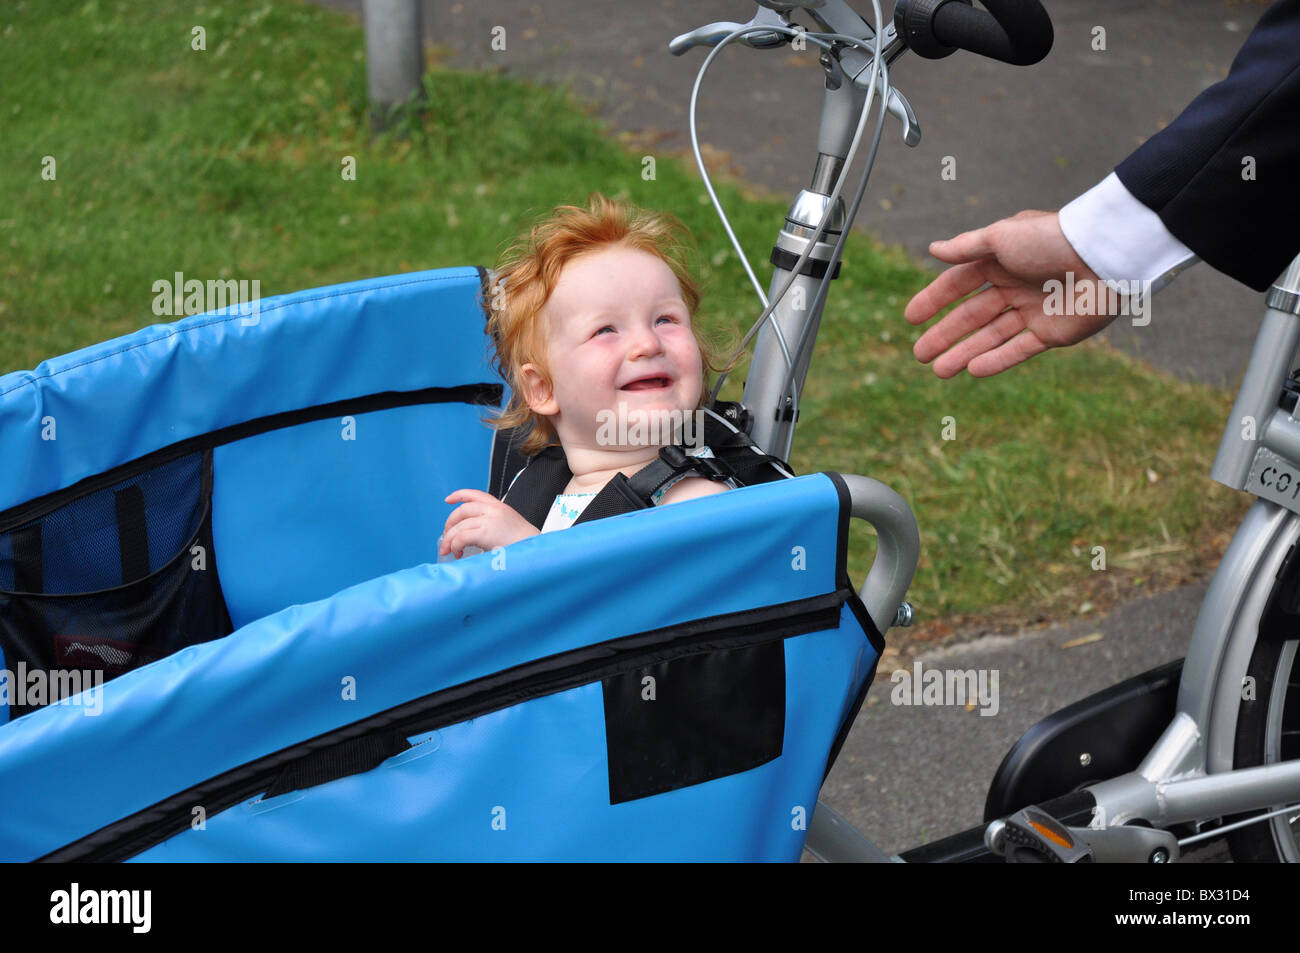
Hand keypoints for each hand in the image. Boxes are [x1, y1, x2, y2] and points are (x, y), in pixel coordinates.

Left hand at [440, 489, 538, 558]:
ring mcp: (489, 520)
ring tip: (450, 551)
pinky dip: (455, 546)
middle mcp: (493, 510)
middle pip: (461, 511)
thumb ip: (492, 524)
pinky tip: (458, 553)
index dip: (459, 495)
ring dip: (450, 540)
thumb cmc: (523, 543)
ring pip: (459, 526)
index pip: (475, 494)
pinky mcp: (485, 533)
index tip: (448, 500)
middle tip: (446, 539)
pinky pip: (461, 537)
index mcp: (498, 506)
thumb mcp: (508, 525)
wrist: (535, 549)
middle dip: (449, 525)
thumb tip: (471, 534)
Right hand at [904, 210, 1120, 377]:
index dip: (934, 300)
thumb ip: (966, 247)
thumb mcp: (1001, 236)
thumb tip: (932, 249)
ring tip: (939, 371)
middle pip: (972, 316)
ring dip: (964, 353)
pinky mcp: (1053, 333)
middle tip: (919, 355)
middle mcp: (1015, 287)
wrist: (1104, 256)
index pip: (959, 284)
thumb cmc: (1052, 239)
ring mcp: (1034, 311)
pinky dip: (997, 360)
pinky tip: (973, 370)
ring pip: (991, 337)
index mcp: (1002, 261)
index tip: (910, 318)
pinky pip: (1020, 350)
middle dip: (944, 335)